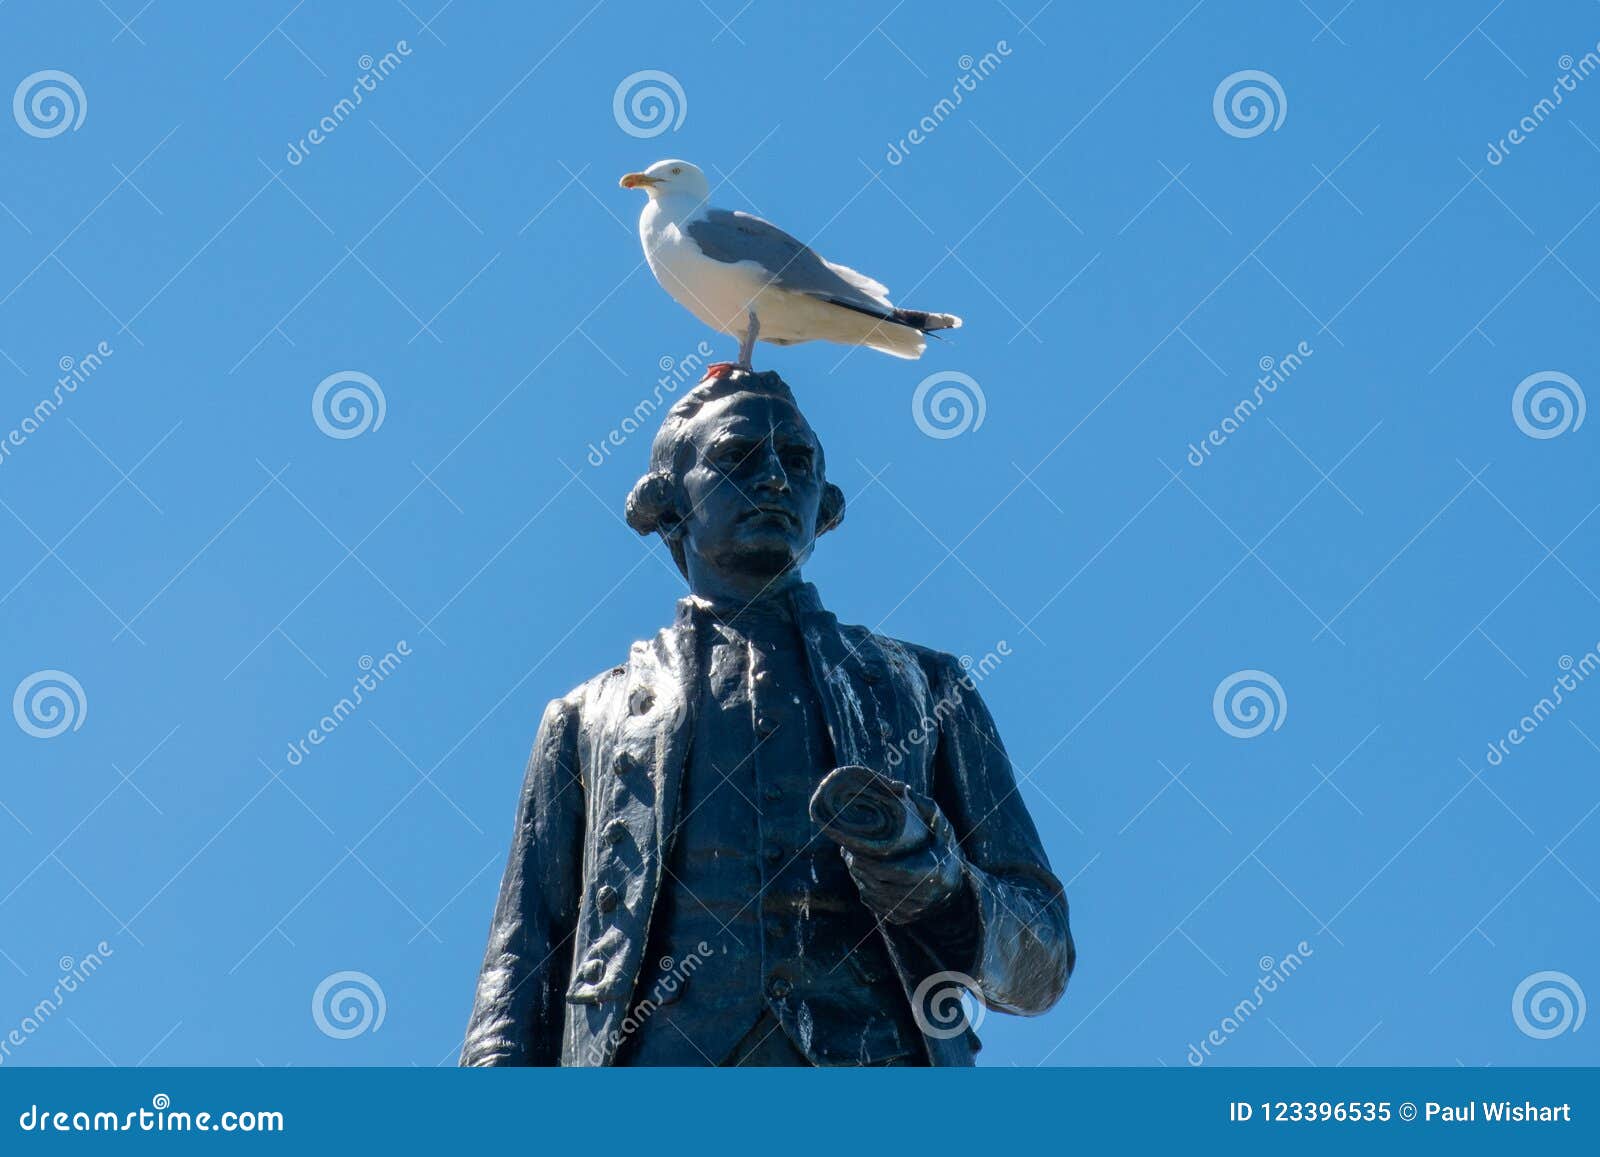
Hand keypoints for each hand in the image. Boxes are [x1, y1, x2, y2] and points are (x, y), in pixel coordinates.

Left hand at [840, 785, 965, 923]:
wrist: (957, 893)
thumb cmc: (947, 853)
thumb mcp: (942, 829)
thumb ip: (925, 808)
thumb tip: (899, 788)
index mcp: (934, 874)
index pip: (890, 868)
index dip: (868, 857)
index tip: (854, 845)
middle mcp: (921, 898)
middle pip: (875, 879)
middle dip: (857, 863)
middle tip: (847, 848)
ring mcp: (909, 911)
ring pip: (870, 891)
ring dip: (857, 874)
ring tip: (851, 856)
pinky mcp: (899, 919)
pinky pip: (873, 902)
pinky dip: (864, 887)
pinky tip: (861, 873)